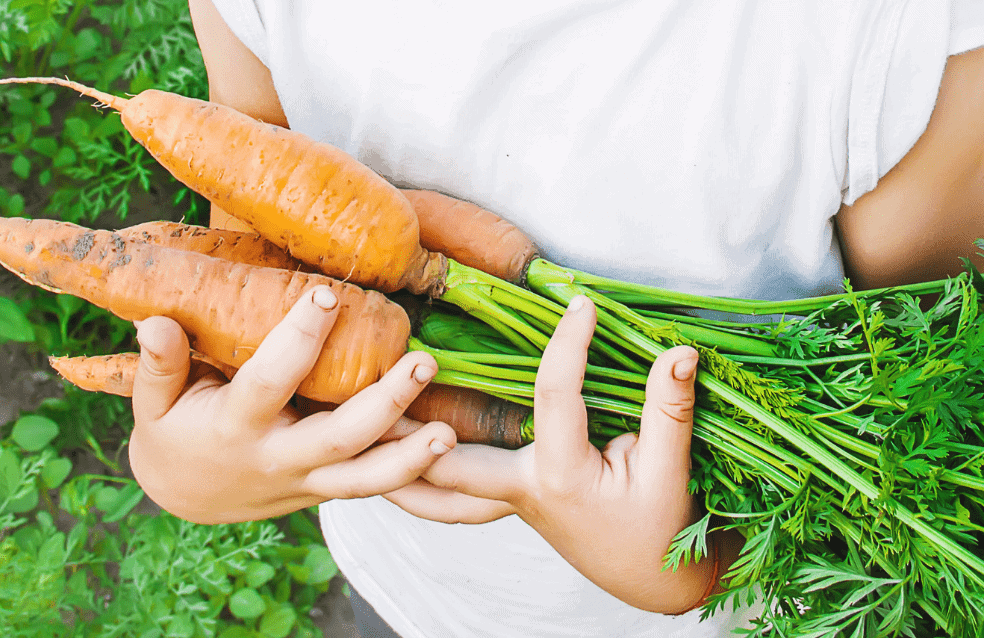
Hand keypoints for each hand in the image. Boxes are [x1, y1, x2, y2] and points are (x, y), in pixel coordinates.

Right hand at [127, 285, 456, 523]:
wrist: (188, 495)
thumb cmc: (174, 433)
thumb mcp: (154, 403)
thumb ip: (159, 364)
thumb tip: (154, 320)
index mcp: (235, 429)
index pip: (271, 381)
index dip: (299, 340)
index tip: (327, 294)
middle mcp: (278, 459)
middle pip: (340, 438)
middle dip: (384, 403)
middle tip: (423, 362)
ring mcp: (308, 481)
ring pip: (367, 478)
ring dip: (411, 456)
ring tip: (449, 431)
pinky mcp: (327, 490)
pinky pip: (375, 488)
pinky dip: (413, 475)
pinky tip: (448, 451)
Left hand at [387, 296, 722, 613]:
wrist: (653, 577)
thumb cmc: (661, 525)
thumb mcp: (670, 468)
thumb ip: (670, 410)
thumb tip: (678, 352)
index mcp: (559, 476)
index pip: (555, 396)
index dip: (570, 345)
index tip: (580, 304)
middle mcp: (519, 490)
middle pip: (445, 463)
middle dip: (406, 427)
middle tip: (370, 384)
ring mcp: (506, 499)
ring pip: (433, 490)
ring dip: (391, 461)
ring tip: (351, 427)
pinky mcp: (505, 500)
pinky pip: (447, 496)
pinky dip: (414, 480)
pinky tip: (389, 454)